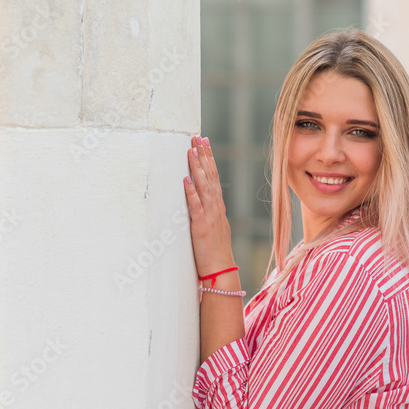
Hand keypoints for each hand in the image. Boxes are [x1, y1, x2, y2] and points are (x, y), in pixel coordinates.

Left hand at [183, 135, 235, 274]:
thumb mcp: (215, 229)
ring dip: (197, 168)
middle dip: (203, 156)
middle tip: (198, 137)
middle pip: (210, 176)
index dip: (209, 159)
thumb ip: (209, 214)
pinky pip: (196, 207)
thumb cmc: (216, 253)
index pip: (214, 178)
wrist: (222, 271)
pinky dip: (191, 193)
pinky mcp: (201, 227)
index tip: (204, 143)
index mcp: (218, 208)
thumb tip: (201, 202)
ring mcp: (210, 216)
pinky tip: (186, 180)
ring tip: (192, 150)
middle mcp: (216, 208)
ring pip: (204, 187)